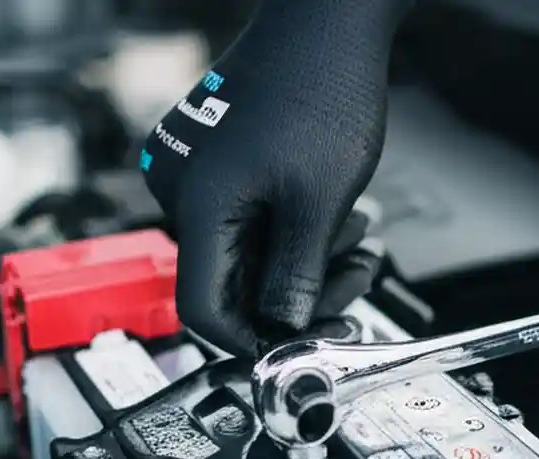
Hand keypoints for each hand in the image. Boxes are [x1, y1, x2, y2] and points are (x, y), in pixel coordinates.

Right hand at [142, 0, 406, 354]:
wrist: (327, 24)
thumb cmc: (321, 88)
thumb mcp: (320, 203)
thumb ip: (296, 278)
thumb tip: (284, 332)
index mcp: (196, 202)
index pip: (202, 309)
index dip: (253, 340)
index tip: (298, 347)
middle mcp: (181, 189)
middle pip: (232, 282)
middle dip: (299, 293)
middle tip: (354, 282)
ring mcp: (196, 172)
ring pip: (249, 253)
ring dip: (307, 261)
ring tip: (357, 238)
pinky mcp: (216, 161)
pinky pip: (249, 220)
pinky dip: (295, 232)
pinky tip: (338, 221)